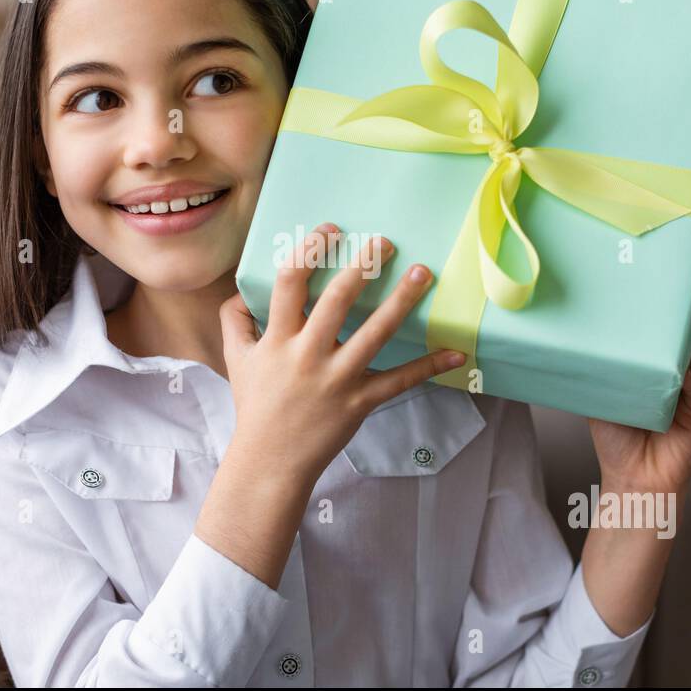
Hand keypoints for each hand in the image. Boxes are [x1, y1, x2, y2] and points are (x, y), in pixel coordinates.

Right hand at [219, 223, 465, 488]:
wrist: (270, 461)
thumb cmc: (256, 405)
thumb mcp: (236, 359)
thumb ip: (235, 319)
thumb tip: (242, 289)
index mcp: (278, 339)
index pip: (290, 283)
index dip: (310, 250)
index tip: (331, 229)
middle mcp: (308, 355)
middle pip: (337, 300)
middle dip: (362, 266)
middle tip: (385, 243)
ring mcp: (337, 379)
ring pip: (374, 333)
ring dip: (401, 301)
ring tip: (422, 273)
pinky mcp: (360, 401)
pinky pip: (399, 381)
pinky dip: (428, 367)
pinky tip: (456, 353)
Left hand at [586, 251, 690, 496]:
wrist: (633, 478)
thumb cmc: (618, 434)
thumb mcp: (601, 389)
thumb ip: (598, 362)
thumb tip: (571, 329)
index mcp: (659, 360)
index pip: (672, 320)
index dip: (679, 291)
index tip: (684, 258)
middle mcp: (680, 368)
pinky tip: (687, 370)